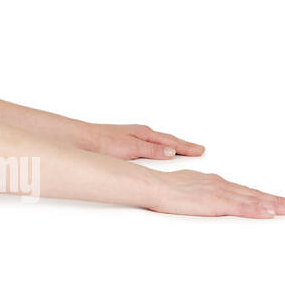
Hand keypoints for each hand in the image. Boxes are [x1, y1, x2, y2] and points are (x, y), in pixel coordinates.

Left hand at [88, 123, 203, 159]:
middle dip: (183, 145)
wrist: (83, 139)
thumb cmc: (103, 142)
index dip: (186, 148)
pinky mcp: (126, 141)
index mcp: (144, 134)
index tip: (200, 150)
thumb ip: (152, 150)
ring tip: (184, 148)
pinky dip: (159, 146)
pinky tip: (158, 150)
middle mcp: (140, 133)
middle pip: (167, 140)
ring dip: (172, 144)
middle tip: (198, 149)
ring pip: (159, 141)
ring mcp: (133, 136)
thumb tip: (172, 151)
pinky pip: (149, 143)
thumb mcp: (131, 148)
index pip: (171, 142)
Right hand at [147, 169, 284, 217]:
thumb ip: (194, 191)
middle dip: (272, 200)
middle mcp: (218, 185)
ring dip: (272, 204)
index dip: (257, 196)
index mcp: (210, 182)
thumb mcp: (180, 186)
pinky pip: (242, 207)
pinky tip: (271, 212)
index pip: (239, 190)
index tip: (272, 200)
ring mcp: (219, 193)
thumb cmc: (160, 187)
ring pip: (252, 199)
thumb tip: (196, 195)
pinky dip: (258, 209)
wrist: (153, 186)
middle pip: (251, 193)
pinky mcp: (216, 202)